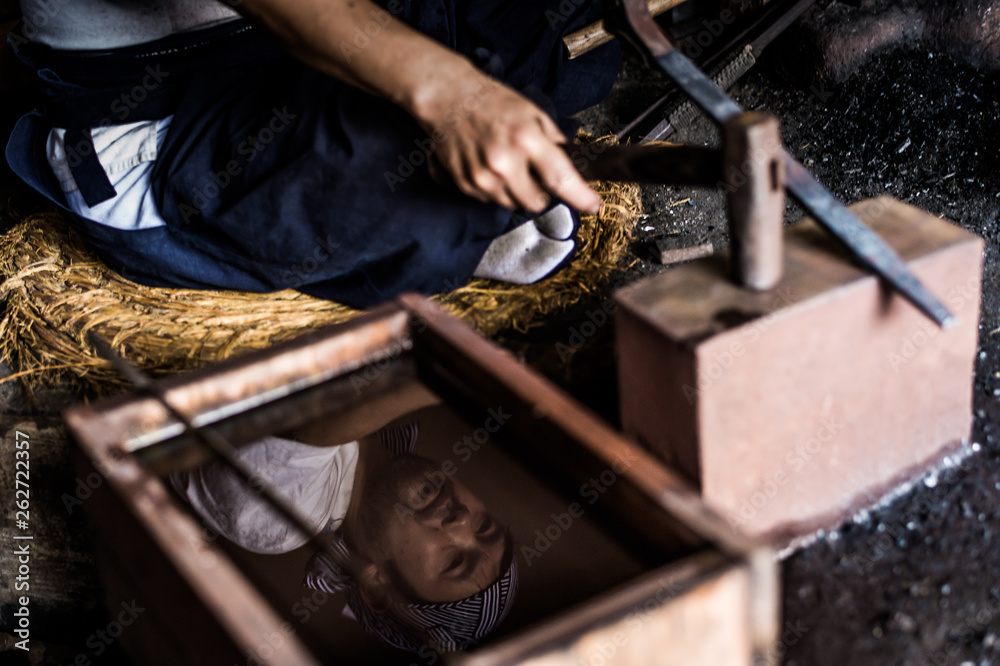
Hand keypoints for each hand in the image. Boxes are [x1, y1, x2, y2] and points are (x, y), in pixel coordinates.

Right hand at [413, 71, 602, 213]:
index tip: (593, 205)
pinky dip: (495, 189)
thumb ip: (552, 138)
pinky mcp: (466, 185)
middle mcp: (504, 162)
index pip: (560, 178)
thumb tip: (568, 161)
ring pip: (512, 204)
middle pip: (536, 203)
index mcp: (526, 139)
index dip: (580, 197)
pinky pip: (490, 200)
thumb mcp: (531, 111)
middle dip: (540, 194)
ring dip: (516, 192)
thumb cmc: (491, 101)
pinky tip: (489, 166)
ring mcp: (482, 177)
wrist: (448, 98)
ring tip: (506, 165)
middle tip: (533, 174)